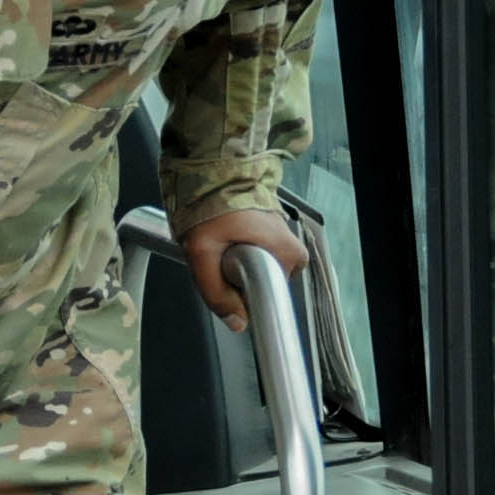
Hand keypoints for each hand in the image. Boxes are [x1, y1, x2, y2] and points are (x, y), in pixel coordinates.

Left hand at [181, 208, 306, 332]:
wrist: (212, 172)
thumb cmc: (210, 205)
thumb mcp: (203, 254)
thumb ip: (216, 293)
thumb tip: (237, 323)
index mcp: (286, 253)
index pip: (270, 296)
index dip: (244, 296)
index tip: (228, 283)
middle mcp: (291, 246)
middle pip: (263, 284)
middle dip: (239, 279)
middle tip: (220, 259)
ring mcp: (283, 237)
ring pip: (260, 270)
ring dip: (238, 265)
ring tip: (222, 245)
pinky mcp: (272, 232)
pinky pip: (259, 256)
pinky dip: (242, 253)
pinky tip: (228, 239)